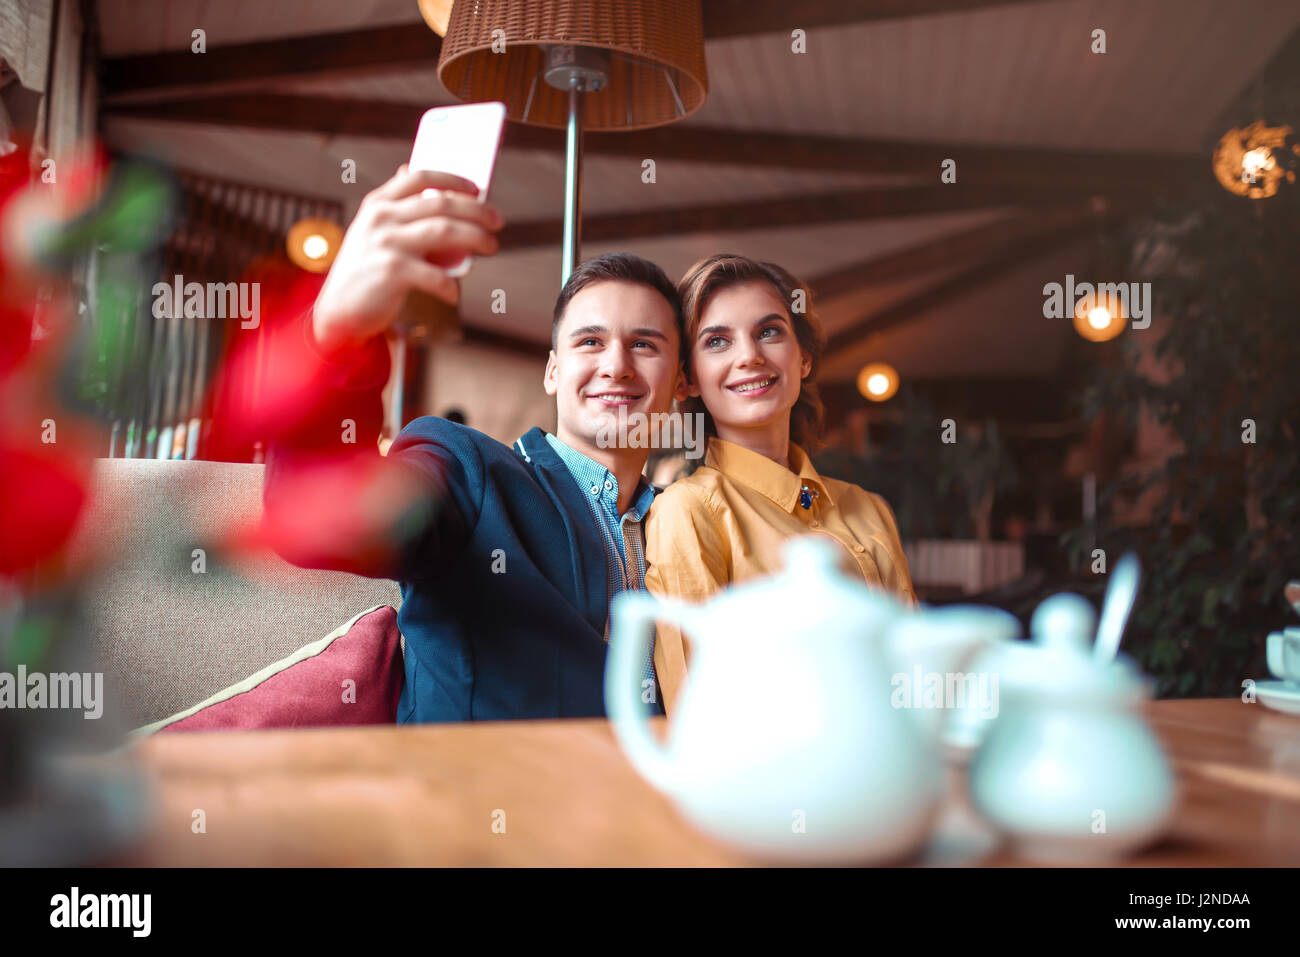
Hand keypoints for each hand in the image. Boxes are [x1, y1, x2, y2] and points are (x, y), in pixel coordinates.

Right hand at [312, 166, 502, 350]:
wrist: (338, 312)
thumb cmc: (368, 272)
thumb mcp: (377, 235)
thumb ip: (402, 213)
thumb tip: (442, 194)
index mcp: (378, 203)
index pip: (419, 177)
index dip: (452, 180)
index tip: (477, 189)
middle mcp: (380, 218)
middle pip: (441, 203)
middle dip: (476, 210)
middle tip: (497, 221)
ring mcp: (385, 243)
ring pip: (444, 231)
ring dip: (475, 237)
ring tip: (491, 246)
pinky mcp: (391, 271)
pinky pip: (435, 275)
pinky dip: (450, 286)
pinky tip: (454, 293)